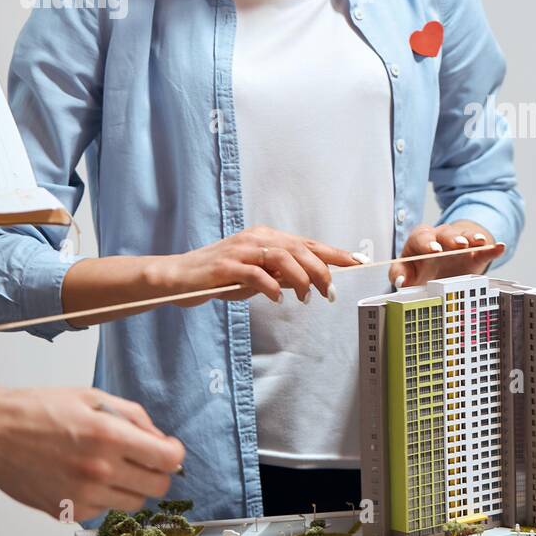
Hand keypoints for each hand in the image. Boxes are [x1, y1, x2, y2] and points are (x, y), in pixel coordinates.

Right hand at [0, 387, 185, 521]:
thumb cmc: (38, 410)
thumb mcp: (94, 397)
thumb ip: (134, 418)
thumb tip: (159, 439)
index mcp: (109, 436)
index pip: (168, 460)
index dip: (174, 454)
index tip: (168, 450)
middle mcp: (98, 470)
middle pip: (157, 487)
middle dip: (157, 472)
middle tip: (144, 460)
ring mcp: (82, 495)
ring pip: (133, 504)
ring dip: (131, 487)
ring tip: (112, 468)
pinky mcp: (66, 511)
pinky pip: (103, 511)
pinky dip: (103, 497)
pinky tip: (87, 478)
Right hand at [148, 225, 366, 305]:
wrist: (177, 276)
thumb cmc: (219, 277)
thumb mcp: (255, 275)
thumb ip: (279, 274)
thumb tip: (308, 282)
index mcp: (266, 237)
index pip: (307, 243)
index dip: (334, 252)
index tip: (357, 262)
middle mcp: (255, 238)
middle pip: (299, 248)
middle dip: (321, 270)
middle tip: (331, 293)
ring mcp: (240, 250)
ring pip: (282, 256)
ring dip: (300, 278)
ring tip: (308, 297)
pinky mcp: (225, 266)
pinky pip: (255, 273)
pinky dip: (271, 286)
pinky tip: (279, 299)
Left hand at [388, 221, 503, 288]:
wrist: (440, 268)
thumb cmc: (420, 269)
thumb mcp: (407, 272)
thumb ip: (399, 276)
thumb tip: (401, 283)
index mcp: (420, 241)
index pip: (421, 236)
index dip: (427, 242)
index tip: (433, 250)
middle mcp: (440, 238)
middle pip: (446, 234)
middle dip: (452, 239)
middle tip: (458, 245)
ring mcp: (459, 245)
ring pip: (466, 236)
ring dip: (472, 238)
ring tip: (478, 242)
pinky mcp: (474, 254)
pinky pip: (483, 248)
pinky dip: (491, 248)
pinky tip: (499, 246)